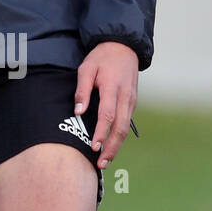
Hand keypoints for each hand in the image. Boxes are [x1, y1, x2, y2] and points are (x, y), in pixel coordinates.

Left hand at [74, 41, 137, 168]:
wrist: (123, 47)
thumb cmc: (101, 58)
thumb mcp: (86, 68)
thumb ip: (82, 89)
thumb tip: (78, 111)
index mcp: (112, 87)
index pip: (107, 115)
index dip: (101, 133)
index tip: (93, 147)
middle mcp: (125, 97)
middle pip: (121, 128)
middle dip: (111, 148)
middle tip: (101, 163)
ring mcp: (131, 101)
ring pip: (126, 128)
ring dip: (116, 146)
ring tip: (105, 160)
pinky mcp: (132, 103)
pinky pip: (126, 123)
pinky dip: (119, 137)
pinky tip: (110, 146)